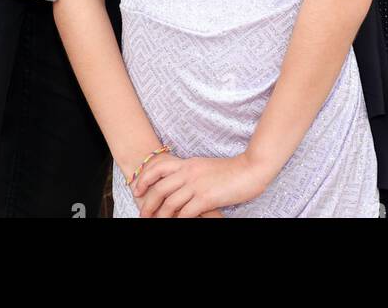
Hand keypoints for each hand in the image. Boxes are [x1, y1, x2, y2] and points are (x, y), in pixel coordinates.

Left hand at [132, 151, 267, 217]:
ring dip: (160, 216)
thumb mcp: (205, 167)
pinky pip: (185, 213)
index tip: (137, 189)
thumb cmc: (230, 170)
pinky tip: (177, 224)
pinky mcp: (206, 198)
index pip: (159, 166)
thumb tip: (179, 184)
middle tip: (143, 214)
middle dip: (148, 203)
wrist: (250, 169)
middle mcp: (189, 172)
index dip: (145, 178)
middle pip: (159, 188)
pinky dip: (178, 221)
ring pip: (169, 203)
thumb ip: (191, 173)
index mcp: (188, 163)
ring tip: (156, 222)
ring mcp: (196, 185)